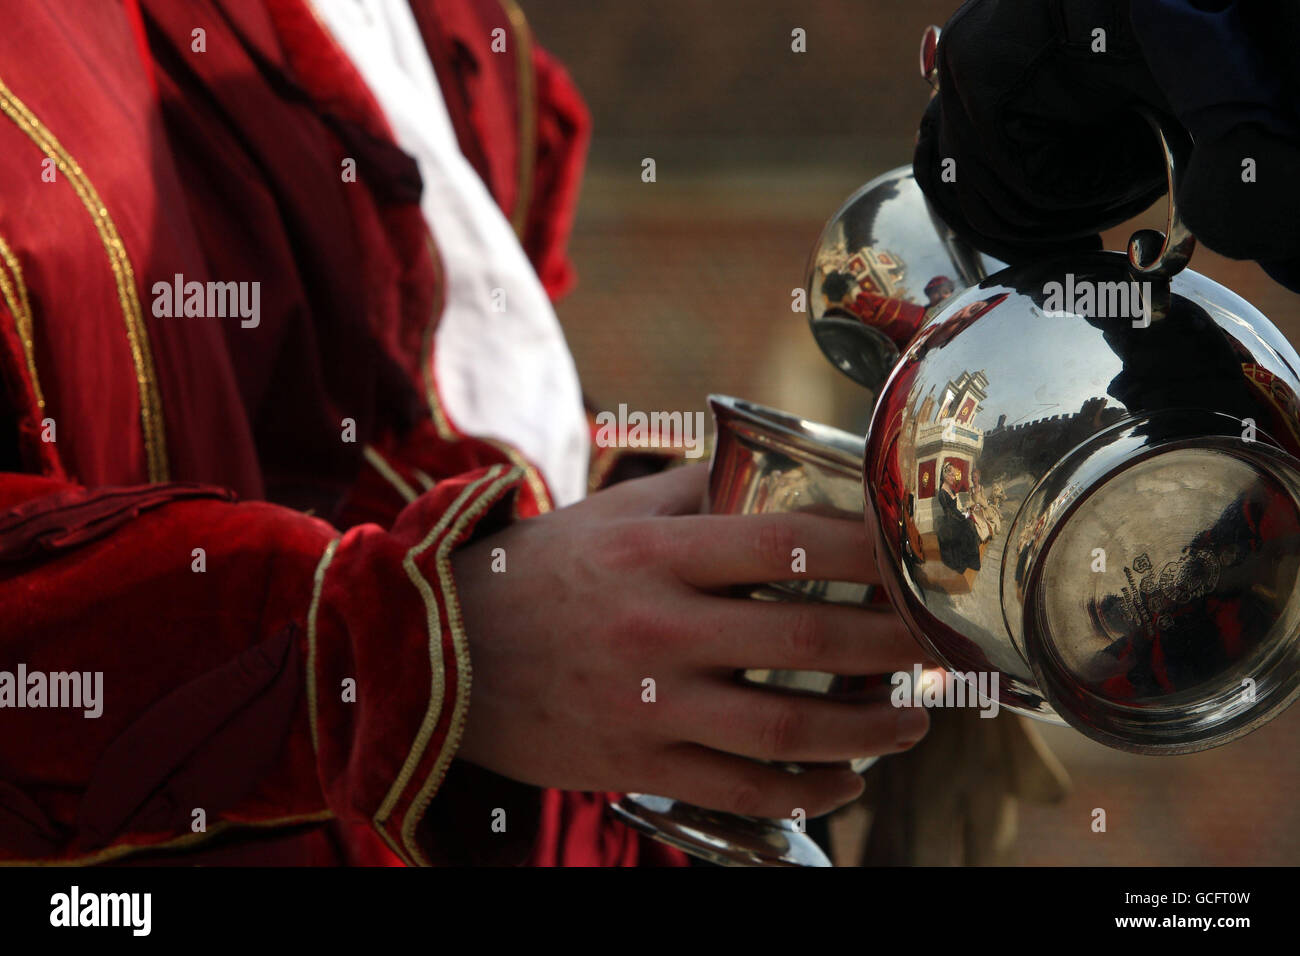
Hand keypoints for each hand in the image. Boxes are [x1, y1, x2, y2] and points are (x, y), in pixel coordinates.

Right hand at [453, 464, 931, 819]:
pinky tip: (843, 781)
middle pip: (807, 643)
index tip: (919, 560)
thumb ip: (696, 490)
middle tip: (941, 645)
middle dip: (894, 646)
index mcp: (657, 555)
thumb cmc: (540, 573)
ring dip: (867, 729)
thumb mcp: (611, 513)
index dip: (871, 552)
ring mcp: (649, 704)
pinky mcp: (637, 761)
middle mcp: (660, 629)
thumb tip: (779, 470)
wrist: (443, 656)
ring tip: (912, 721)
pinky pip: (739, 790)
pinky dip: (803, 793)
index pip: (789, 545)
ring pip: (785, 730)